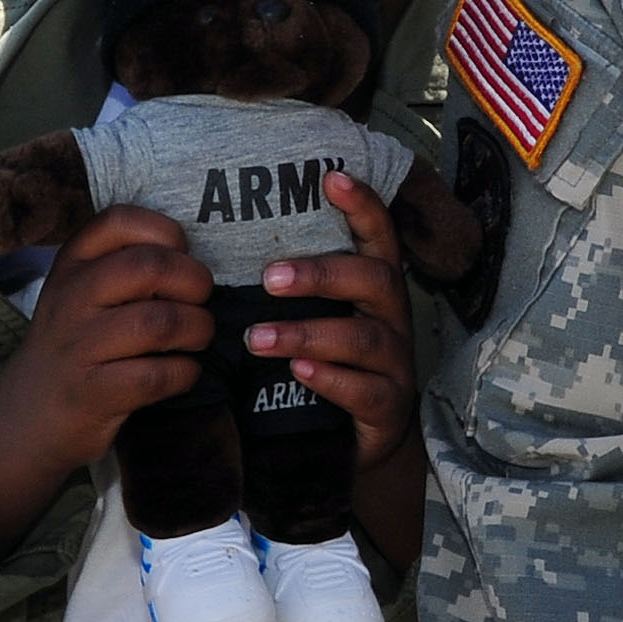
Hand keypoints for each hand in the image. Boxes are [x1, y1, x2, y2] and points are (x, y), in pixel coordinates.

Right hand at [0, 207, 211, 553]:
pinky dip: (184, 375)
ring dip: (197, 332)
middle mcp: (71, 302)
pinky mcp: (94, 395)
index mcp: (71, 269)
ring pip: (165, 321)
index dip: (166, 232)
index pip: (122, 222)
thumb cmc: (74, 352)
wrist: (22, 425)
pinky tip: (179, 379)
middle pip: (154, 267)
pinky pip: (162, 374)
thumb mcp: (85, 296)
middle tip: (200, 300)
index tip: (182, 250)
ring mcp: (80, 349)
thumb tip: (205, 237)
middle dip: (194, 281)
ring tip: (195, 342)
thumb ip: (127, 263)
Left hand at [250, 169, 424, 562]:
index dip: (362, 206)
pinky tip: (298, 372)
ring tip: (258, 338)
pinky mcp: (388, 406)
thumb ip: (294, 291)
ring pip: (362, 338)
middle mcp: (392, 318)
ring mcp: (395, 363)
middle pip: (373, 280)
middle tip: (269, 277)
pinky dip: (330, 378)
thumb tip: (227, 250)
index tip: (331, 178)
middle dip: (323, 274)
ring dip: (309, 332)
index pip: (378, 237)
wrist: (359, 443)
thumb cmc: (329, 366)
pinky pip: (365, 390)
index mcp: (376, 289)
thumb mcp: (319, 320)